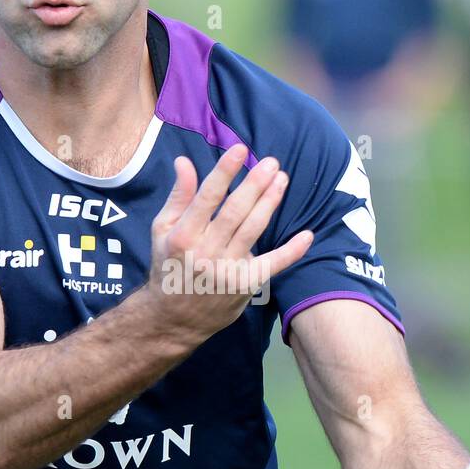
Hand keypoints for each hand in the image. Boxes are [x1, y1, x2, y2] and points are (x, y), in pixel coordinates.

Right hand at [145, 144, 311, 346]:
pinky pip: (272, 265)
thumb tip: (185, 161)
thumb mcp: (162, 231)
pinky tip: (307, 235)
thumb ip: (178, 197)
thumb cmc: (169, 266)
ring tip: (282, 180)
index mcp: (183, 236)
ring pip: (253, 230)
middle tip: (272, 163)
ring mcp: (226, 270)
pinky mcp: (244, 285)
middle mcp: (205, 252)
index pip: (207, 198)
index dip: (225, 172)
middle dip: (255, 185)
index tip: (240, 150)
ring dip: (270, 203)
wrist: (174, 318)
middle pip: (234, 212)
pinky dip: (291, 251)